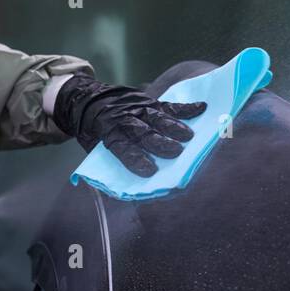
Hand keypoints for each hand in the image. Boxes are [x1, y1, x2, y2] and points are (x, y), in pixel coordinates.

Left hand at [53, 74, 206, 177]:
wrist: (88, 101)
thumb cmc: (94, 131)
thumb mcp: (92, 149)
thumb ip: (109, 165)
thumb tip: (127, 189)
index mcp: (108, 133)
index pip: (121, 146)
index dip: (134, 158)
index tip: (149, 171)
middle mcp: (124, 118)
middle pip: (143, 131)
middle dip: (159, 142)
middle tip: (176, 152)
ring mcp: (138, 108)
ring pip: (157, 117)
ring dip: (173, 127)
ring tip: (189, 136)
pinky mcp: (150, 101)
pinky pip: (169, 105)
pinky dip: (185, 108)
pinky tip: (201, 108)